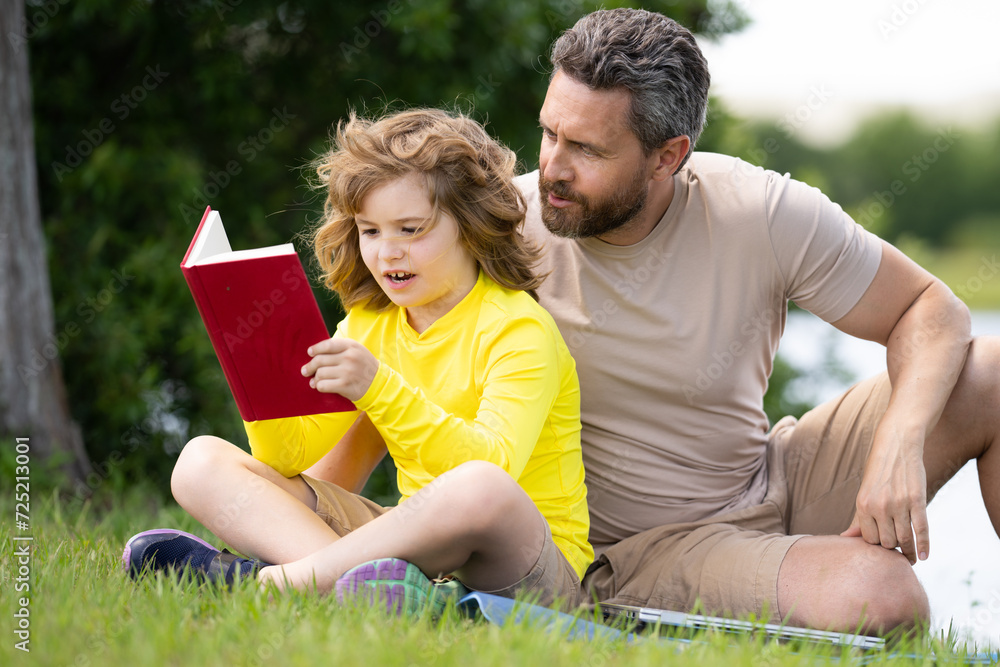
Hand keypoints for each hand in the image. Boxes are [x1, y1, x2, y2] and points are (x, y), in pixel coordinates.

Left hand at [301, 338, 378, 401]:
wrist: (379, 384)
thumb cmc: (364, 367)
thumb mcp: (357, 351)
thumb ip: (340, 348)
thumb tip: (315, 352)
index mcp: (351, 346)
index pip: (327, 345)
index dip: (316, 349)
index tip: (310, 353)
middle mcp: (349, 357)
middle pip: (320, 360)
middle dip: (310, 366)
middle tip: (305, 371)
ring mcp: (347, 372)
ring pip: (320, 373)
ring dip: (315, 379)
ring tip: (315, 381)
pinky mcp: (345, 385)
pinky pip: (323, 385)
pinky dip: (319, 387)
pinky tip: (321, 387)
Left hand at [840, 423, 928, 564]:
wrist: (896, 445)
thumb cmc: (878, 471)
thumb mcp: (864, 493)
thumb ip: (858, 518)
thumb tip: (845, 538)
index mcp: (863, 505)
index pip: (869, 539)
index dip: (876, 545)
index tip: (883, 548)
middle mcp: (879, 506)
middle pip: (886, 542)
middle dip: (892, 549)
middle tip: (897, 552)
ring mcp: (899, 504)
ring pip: (904, 539)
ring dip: (908, 552)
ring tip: (911, 559)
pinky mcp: (917, 500)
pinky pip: (921, 529)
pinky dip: (924, 546)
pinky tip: (924, 556)